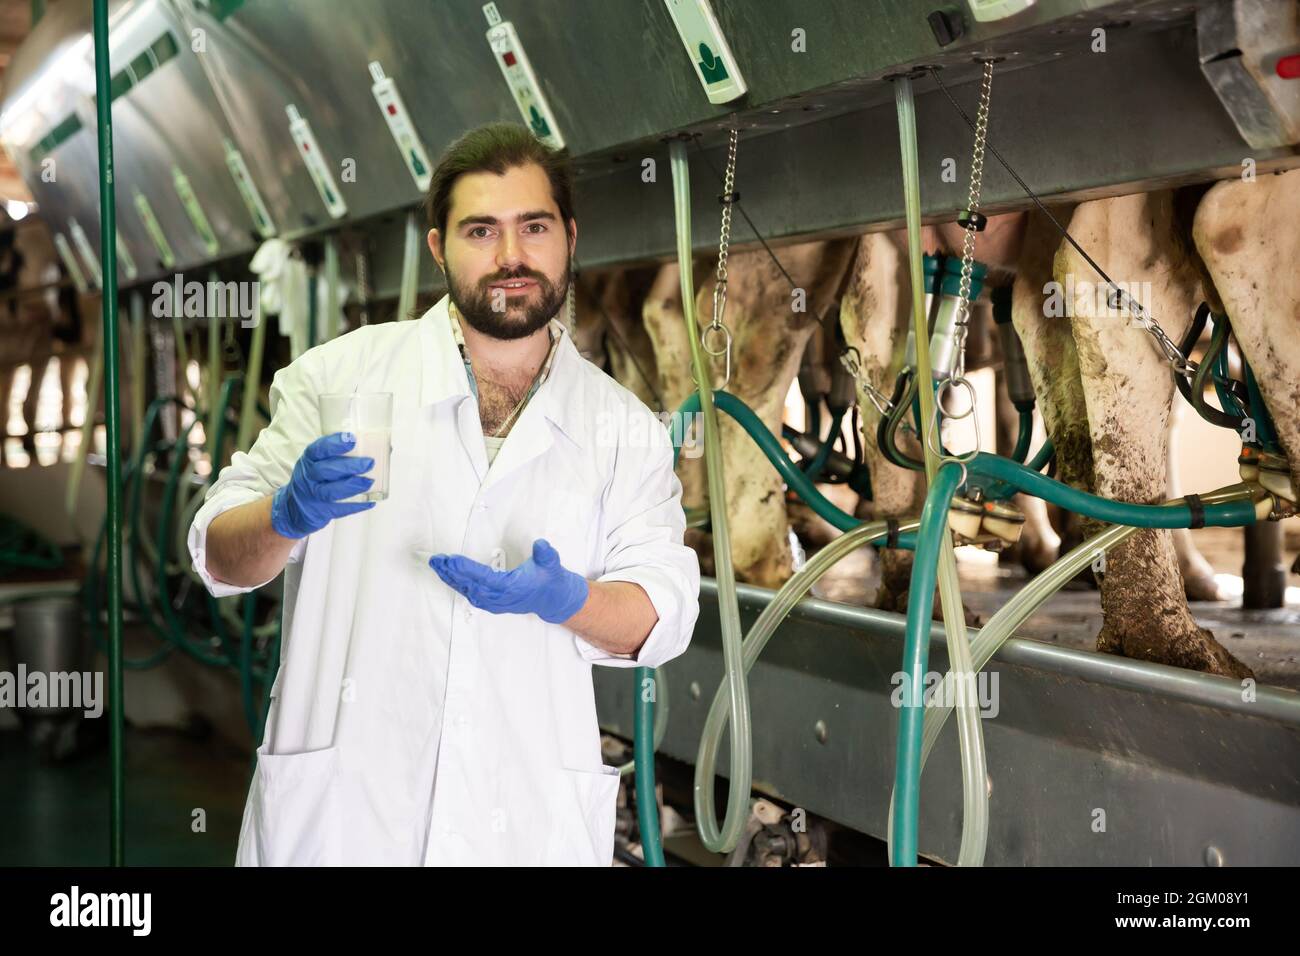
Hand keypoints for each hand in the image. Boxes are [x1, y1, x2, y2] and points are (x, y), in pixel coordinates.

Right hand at [270, 432, 375, 538]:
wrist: (294, 508)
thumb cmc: (315, 479)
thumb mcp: (318, 463)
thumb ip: (341, 455)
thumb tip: (383, 447)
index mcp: (309, 460)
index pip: (318, 450)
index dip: (334, 444)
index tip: (351, 439)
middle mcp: (308, 476)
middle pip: (325, 470)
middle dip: (348, 466)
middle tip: (369, 463)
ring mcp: (313, 495)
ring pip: (330, 491)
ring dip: (352, 486)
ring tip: (369, 482)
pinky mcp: (321, 511)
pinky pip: (339, 509)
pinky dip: (356, 505)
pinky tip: (370, 501)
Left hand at [428, 539, 588, 623]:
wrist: (552, 599)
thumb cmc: (549, 579)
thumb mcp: (552, 564)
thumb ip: (546, 554)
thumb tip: (540, 544)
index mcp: (512, 587)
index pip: (484, 578)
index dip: (467, 569)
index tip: (452, 560)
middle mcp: (501, 598)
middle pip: (470, 585)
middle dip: (452, 572)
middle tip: (437, 559)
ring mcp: (495, 603)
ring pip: (468, 591)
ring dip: (451, 579)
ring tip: (438, 565)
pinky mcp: (492, 604)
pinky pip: (470, 595)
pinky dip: (458, 585)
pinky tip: (449, 576)